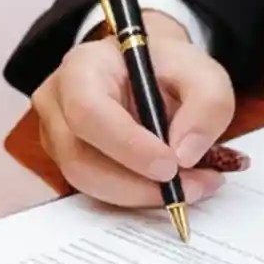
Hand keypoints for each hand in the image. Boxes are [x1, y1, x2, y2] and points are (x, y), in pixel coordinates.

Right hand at [32, 11, 235, 206]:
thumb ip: (208, 104)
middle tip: (190, 187)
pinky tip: (169, 187)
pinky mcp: (67, 162)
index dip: (127, 145)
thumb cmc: (169, 69)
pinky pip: (96, 191)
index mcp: (82, 68)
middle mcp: (58, 102)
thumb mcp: (204, 73)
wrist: (151, 75)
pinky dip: (135, 196)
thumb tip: (185, 154)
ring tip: (189, 187)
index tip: (171, 165)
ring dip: (140, 194)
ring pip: (88, 182)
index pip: (88, 111)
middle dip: (138, 183)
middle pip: (80, 158)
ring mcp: (56, 136)